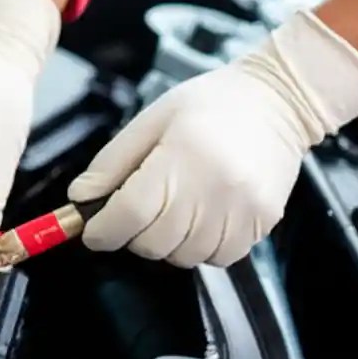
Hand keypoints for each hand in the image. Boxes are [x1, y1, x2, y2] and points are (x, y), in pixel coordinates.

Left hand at [68, 9, 357, 266]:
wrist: (277, 100)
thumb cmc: (209, 105)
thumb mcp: (151, 121)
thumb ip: (111, 163)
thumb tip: (79, 199)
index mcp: (181, 158)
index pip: (129, 214)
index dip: (103, 230)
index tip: (94, 231)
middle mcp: (214, 189)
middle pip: (153, 243)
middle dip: (133, 234)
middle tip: (137, 210)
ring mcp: (242, 211)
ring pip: (184, 257)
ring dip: (168, 242)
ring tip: (175, 208)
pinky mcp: (262, 224)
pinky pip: (218, 258)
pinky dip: (200, 246)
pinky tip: (202, 217)